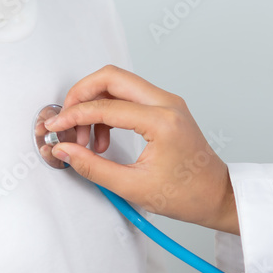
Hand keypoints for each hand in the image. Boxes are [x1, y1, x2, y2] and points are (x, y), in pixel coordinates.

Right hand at [44, 66, 239, 234]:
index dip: (74, 116)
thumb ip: (93, 167)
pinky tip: (103, 140)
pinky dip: (109, 111)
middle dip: (81, 95)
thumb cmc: (187, 194)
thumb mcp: (133, 187)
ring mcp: (168, 103)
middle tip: (67, 120)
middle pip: (111, 77)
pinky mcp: (166, 108)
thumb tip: (65, 151)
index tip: (57, 128)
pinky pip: (129, 97)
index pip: (106, 106)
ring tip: (88, 142)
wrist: (216, 195)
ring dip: (95, 105)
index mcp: (162, 122)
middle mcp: (167, 104)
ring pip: (119, 84)